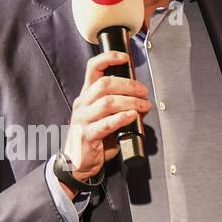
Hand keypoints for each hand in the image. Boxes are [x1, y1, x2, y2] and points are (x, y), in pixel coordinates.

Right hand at [61, 51, 151, 183]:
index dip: (108, 58)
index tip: (125, 58)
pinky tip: (132, 117)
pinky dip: (121, 118)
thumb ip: (118, 106)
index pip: (92, 68)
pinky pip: (105, 124)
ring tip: (144, 106)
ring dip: (130, 102)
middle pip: (104, 84)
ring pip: (107, 102)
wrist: (77, 163)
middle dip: (128, 85)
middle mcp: (83, 104)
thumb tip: (142, 100)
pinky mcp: (87, 136)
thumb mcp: (104, 117)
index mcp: (86, 96)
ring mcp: (83, 120)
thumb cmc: (94, 138)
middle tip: (143, 92)